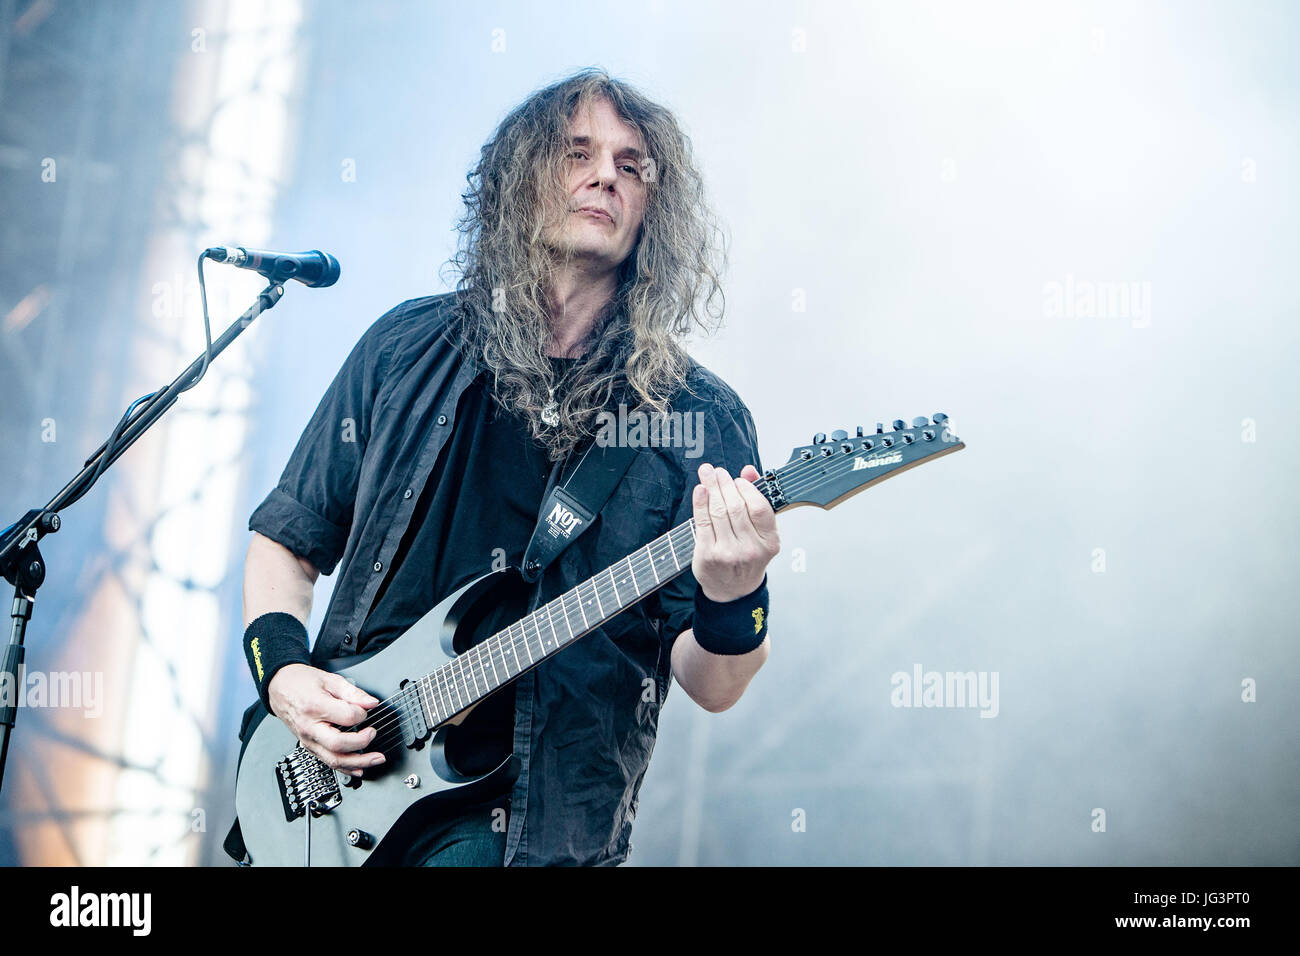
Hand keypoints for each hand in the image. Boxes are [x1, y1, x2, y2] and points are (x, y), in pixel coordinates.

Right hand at [267, 663, 384, 776]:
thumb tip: (372, 703)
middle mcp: (309, 727)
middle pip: (338, 745)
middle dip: (362, 743)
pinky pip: (327, 762)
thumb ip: (353, 693)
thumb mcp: (330, 680)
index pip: (347, 717)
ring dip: (358, 763)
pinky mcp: (308, 746)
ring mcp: (308, 740)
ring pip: (333, 759)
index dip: (362, 713)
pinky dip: (345, 768)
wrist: (279, 688)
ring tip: (376, 759)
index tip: (365, 710)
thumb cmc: (302, 683)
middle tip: (373, 734)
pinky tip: (358, 769)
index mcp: (315, 707)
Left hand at [690, 463, 780, 601]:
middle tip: (716, 471)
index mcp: (769, 542)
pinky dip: (700, 503)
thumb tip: (749, 470)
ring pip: (718, 512)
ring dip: (711, 488)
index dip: (747, 489)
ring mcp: (729, 553)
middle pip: (736, 507)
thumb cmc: (748, 556)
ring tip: (706, 474)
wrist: (733, 590)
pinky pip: (703, 523)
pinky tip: (700, 490)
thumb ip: (758, 498)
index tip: (737, 479)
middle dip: (724, 484)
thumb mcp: (760, 532)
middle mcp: (751, 549)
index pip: (759, 508)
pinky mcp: (708, 555)